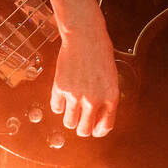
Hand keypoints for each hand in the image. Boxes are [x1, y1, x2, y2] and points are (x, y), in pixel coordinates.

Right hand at [50, 5, 119, 137]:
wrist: (85, 37)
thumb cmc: (101, 53)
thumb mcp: (111, 78)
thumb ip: (106, 97)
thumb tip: (98, 117)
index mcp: (110, 97)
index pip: (104, 126)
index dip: (98, 130)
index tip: (94, 128)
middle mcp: (94, 100)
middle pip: (84, 130)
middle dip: (82, 128)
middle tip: (80, 122)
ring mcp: (76, 95)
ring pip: (69, 123)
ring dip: (70, 119)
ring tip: (71, 109)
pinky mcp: (60, 88)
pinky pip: (56, 108)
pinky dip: (58, 105)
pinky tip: (62, 97)